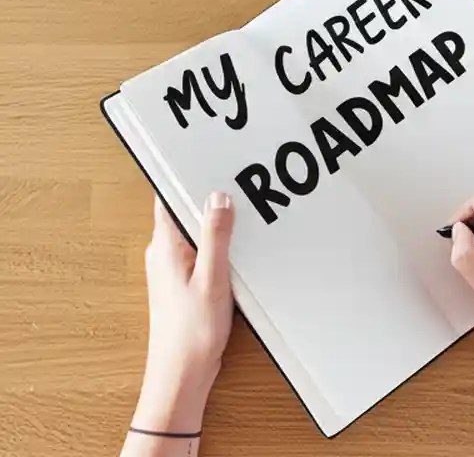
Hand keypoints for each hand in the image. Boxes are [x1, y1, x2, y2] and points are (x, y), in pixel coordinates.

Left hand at [133, 193, 235, 432]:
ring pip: (197, 233)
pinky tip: (241, 249)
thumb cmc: (192, 331)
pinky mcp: (187, 283)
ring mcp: (174, 269)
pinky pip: (203, 252)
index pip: (167, 199)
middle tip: (241, 182)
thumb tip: (218, 197)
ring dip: (218, 225)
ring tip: (246, 213)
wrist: (182, 373)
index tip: (210, 163)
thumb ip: (215, 236)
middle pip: (185, 213)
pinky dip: (221, 246)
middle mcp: (164, 254)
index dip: (185, 178)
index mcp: (164, 247)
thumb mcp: (211, 278)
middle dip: (210, 199)